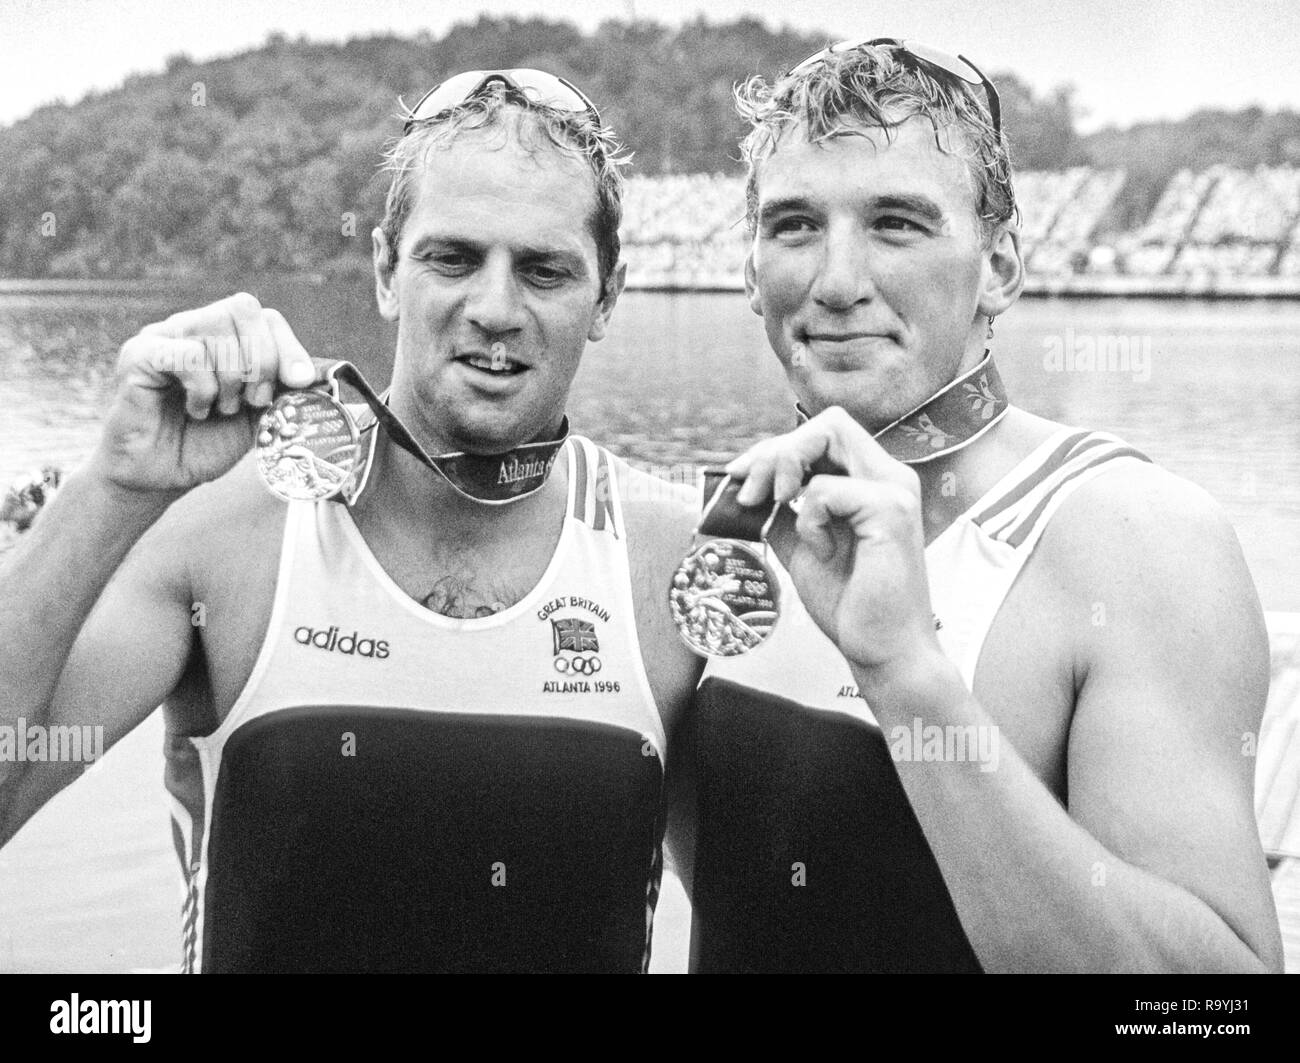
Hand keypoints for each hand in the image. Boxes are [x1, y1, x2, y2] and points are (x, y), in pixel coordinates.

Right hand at [90, 292, 317, 494]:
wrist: (161, 477)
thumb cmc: (205, 443)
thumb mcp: (258, 415)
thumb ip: (283, 389)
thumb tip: (314, 374)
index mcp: (223, 337)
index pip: (264, 316)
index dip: (288, 347)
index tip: (299, 381)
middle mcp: (192, 327)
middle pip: (243, 310)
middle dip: (262, 360)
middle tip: (253, 400)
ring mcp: (162, 336)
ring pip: (215, 327)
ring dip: (231, 378)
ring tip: (221, 408)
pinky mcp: (138, 355)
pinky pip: (186, 353)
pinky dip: (203, 386)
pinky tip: (197, 409)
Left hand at [726, 407, 940, 676]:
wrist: (884, 652)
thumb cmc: (851, 604)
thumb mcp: (803, 546)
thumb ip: (782, 512)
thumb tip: (740, 485)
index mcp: (874, 482)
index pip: (825, 432)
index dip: (779, 446)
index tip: (742, 476)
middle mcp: (890, 477)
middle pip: (829, 422)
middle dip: (777, 449)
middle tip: (749, 492)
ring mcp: (895, 490)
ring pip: (829, 435)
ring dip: (785, 467)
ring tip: (775, 508)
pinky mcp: (891, 511)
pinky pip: (825, 489)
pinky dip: (808, 519)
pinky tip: (823, 551)